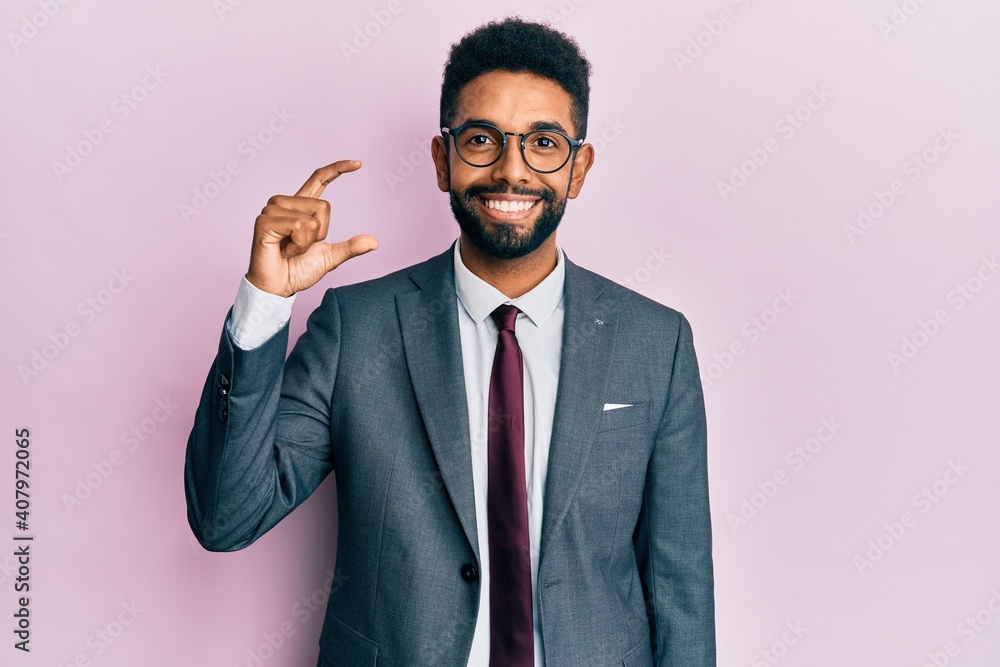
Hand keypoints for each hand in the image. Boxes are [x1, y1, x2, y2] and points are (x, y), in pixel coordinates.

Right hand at [245, 160, 377, 296]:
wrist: (279, 287)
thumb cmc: (298, 270)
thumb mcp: (330, 257)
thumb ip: (349, 248)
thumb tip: (374, 242)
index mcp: (300, 207)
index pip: (319, 179)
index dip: (337, 169)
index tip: (358, 163)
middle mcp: (285, 204)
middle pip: (323, 206)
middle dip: (319, 233)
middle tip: (299, 247)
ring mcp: (272, 211)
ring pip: (311, 218)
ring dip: (306, 240)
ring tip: (289, 248)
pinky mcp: (264, 221)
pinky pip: (298, 226)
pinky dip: (297, 244)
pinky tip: (283, 250)